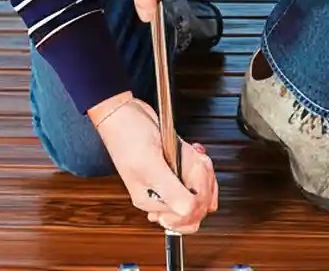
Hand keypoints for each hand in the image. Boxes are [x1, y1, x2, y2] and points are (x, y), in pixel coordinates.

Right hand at [89, 93, 218, 232]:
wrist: (125, 112)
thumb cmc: (128, 136)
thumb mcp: (150, 167)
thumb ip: (171, 193)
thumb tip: (188, 213)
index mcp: (152, 202)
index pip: (187, 216)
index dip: (198, 199)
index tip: (195, 180)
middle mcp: (162, 194)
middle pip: (199, 202)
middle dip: (203, 179)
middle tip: (194, 161)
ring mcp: (170, 180)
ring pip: (202, 187)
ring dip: (202, 167)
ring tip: (191, 153)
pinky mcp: (175, 166)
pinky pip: (198, 171)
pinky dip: (200, 160)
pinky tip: (192, 150)